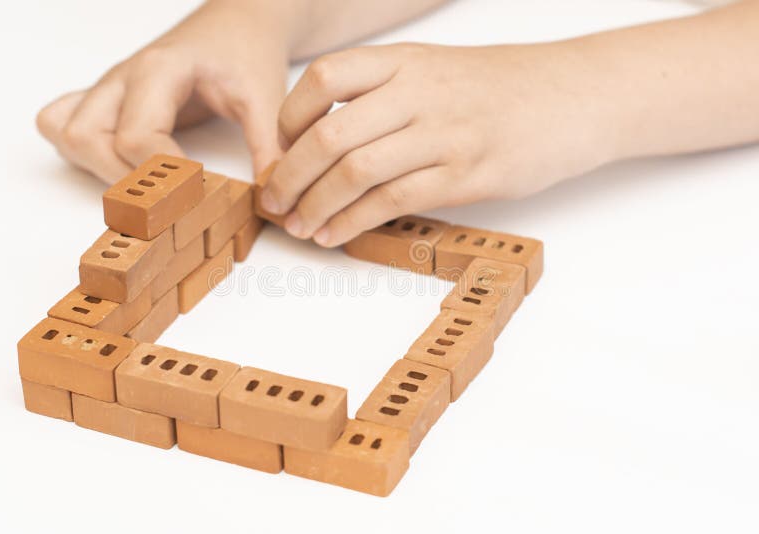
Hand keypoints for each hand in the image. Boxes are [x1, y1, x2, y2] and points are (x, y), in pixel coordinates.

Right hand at [36, 1, 288, 182]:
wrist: (237, 24)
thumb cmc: (245, 55)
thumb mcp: (264, 100)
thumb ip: (268, 148)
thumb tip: (271, 201)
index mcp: (159, 72)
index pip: (137, 136)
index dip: (162, 175)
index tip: (197, 194)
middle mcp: (124, 78)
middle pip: (88, 138)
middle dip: (127, 180)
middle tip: (171, 198)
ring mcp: (109, 89)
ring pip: (66, 133)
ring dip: (98, 168)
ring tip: (147, 186)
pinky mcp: (106, 99)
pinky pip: (61, 122)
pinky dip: (79, 150)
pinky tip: (118, 165)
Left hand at [261, 42, 612, 245]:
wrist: (573, 97)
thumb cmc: (500, 88)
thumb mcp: (437, 70)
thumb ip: (385, 94)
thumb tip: (326, 139)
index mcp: (405, 61)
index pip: (323, 79)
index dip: (289, 120)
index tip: (280, 151)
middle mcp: (419, 93)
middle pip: (329, 135)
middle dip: (289, 176)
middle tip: (273, 202)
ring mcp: (444, 134)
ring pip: (356, 172)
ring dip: (316, 206)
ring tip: (299, 227)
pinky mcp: (466, 175)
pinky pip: (393, 201)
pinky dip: (353, 222)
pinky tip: (335, 234)